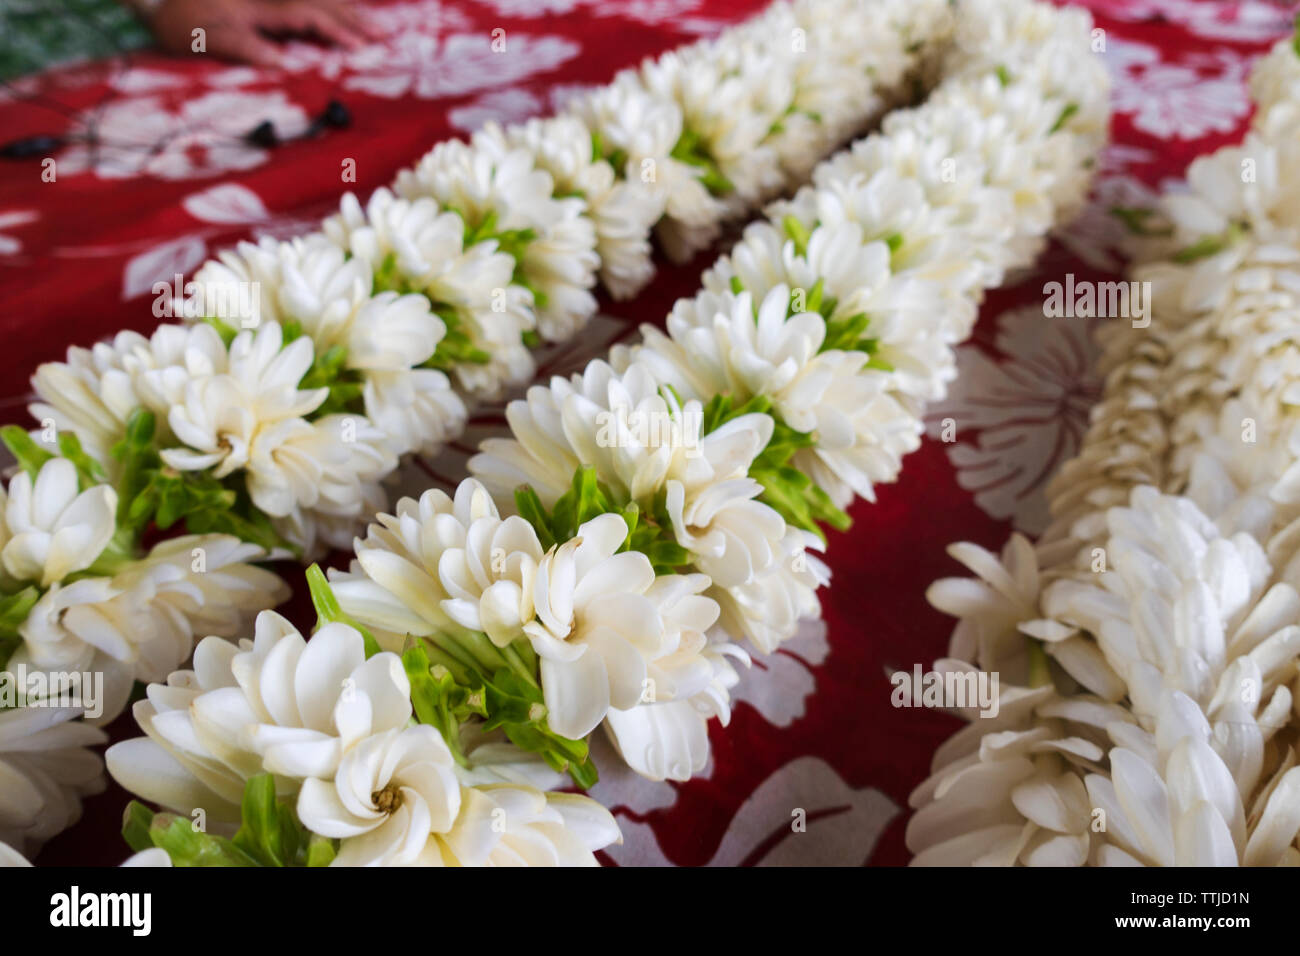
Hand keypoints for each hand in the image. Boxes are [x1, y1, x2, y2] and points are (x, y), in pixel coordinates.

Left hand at [145, 0, 380, 67]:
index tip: (362, 48)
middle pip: (321, 2)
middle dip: (354, 18)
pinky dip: (327, 4)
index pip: (310, 16)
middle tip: (385, 34)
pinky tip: (342, 9)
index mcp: (262, 6)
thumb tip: (283, 64)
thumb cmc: (181, 19)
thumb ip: (245, 47)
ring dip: (347, 9)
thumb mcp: (208, 36)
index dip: (337, 32)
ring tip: (375, 23)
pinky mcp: (267, 1)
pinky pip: (305, 0)